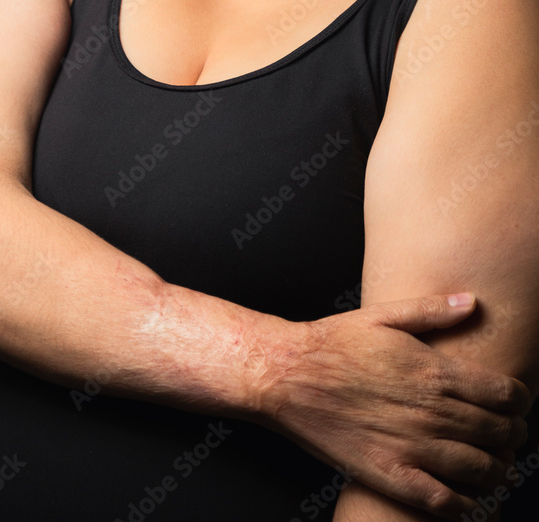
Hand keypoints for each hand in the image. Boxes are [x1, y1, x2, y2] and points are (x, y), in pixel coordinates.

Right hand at [255, 293, 529, 520]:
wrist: (288, 375)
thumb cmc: (333, 342)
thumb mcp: (384, 314)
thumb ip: (432, 310)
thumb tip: (472, 302)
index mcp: (434, 370)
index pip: (506, 394)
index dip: (520, 401)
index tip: (515, 402)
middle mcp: (431, 411)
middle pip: (501, 432)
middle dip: (513, 435)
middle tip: (508, 434)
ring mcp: (412, 446)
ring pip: (482, 469)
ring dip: (498, 469)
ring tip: (494, 464)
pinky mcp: (391, 473)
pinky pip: (446, 502)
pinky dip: (467, 505)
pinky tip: (468, 497)